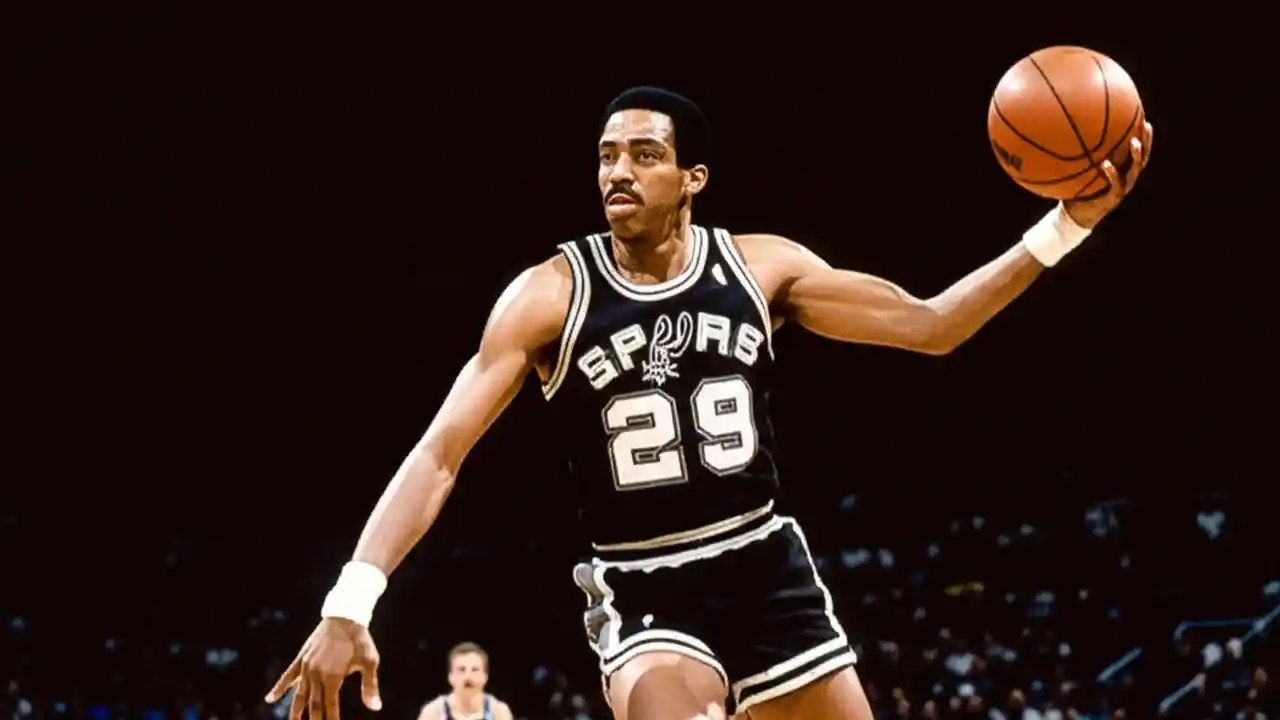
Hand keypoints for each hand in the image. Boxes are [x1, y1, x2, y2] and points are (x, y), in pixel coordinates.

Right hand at [265, 617, 382, 719]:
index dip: (330, 719)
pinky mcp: (301, 659)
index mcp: (333, 677)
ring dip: (295, 712)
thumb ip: (370, 686)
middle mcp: (316, 674)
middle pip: (313, 704)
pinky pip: (287, 676)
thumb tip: (376, 708)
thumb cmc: (360, 640)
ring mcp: (306, 667)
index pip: (329, 706)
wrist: (345, 616)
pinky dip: (279, 688)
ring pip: (299, 695)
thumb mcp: (370, 661)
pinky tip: (269, 699)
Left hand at [1063, 120, 1153, 227]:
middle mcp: (1126, 179)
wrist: (1075, 217)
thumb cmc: (1077, 191)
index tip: (1144, 120)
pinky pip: (1115, 184)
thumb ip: (1081, 158)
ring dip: (1136, 156)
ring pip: (1134, 170)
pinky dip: (1111, 173)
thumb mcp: (1082, 172)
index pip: (1137, 153)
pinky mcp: (1112, 198)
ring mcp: (1121, 189)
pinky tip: (1106, 163)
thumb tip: (1069, 136)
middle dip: (1146, 142)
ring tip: (1134, 142)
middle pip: (1143, 158)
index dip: (1143, 138)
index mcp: (1122, 172)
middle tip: (1146, 125)